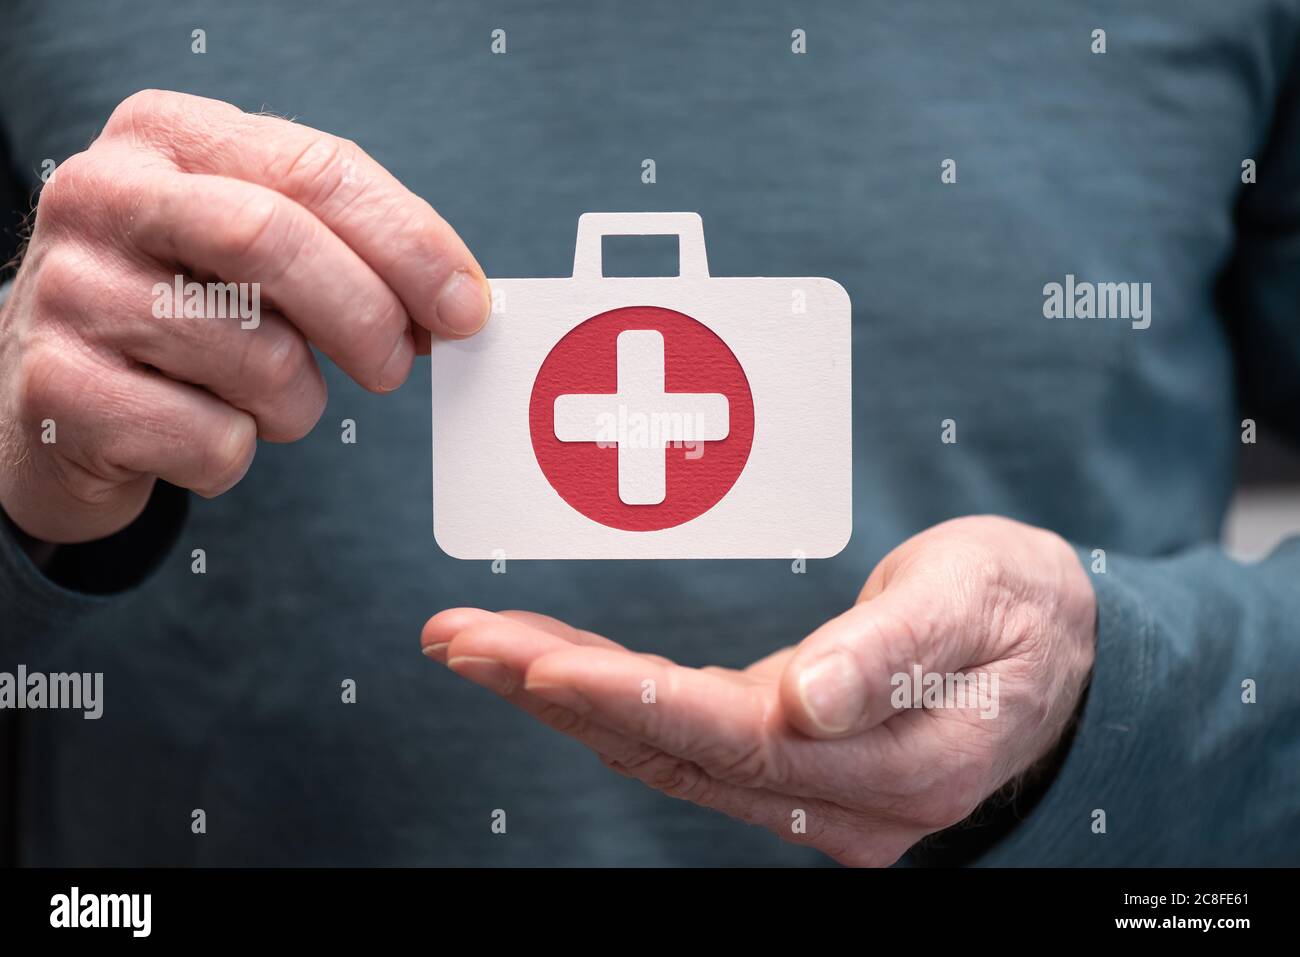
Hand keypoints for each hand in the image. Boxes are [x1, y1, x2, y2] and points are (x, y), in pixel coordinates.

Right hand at [0, 89, 488, 543]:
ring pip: (254, 355)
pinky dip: (237, 454)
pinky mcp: (59, 391)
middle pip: (273, 239)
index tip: (468, 307)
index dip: (410, 243)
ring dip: (298, 402)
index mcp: (167, 136)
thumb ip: (347, 253)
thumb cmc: (184, 312)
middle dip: (365, 315)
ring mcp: (70, 291)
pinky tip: (201, 431)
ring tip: (269, 400)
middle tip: (396, 366)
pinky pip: (211, 440)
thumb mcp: (253, 253)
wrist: (54, 395)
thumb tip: (462, 305)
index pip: (316, 169)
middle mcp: (103, 195)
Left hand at [421, 516, 1096, 865]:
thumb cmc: (1025, 607)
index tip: (538, 661)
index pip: (738, 740)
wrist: (1061, 645)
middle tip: (461, 639)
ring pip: (663, 748)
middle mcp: (840, 800)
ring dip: (562, 697)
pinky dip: (609, 696)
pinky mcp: (788, 756)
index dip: (632, 701)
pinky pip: (682, 734)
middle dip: (557, 694)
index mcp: (895, 765)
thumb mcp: (978, 602)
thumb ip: (894, 651)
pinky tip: (552, 665)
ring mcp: (811, 789)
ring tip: (475, 644)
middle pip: (673, 750)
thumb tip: (809, 701)